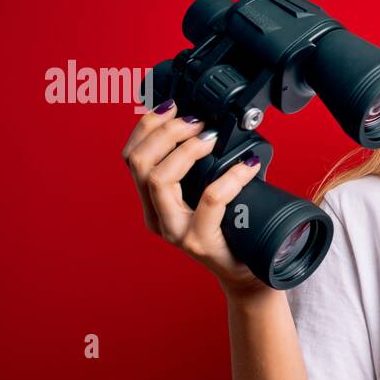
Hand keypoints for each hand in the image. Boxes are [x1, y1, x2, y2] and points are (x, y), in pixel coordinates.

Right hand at [121, 100, 275, 299]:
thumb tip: (214, 124)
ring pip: (159, 179)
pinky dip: (230, 176)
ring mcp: (175, 231)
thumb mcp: (207, 193)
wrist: (247, 273)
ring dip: (185, 150)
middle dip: (165, 132)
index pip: (131, 157)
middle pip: (139, 164)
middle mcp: (156, 216)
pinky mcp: (199, 242)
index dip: (147, 127)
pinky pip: (210, 200)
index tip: (171, 106)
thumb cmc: (230, 230)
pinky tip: (248, 165)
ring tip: (211, 138)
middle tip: (195, 121)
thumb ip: (201, 167)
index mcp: (152, 201)